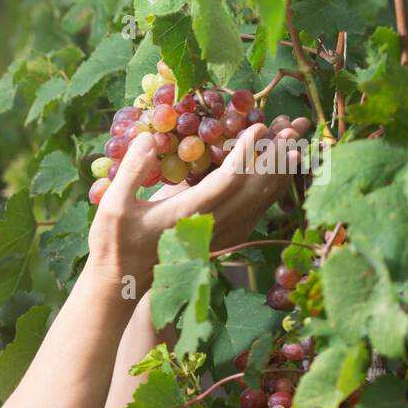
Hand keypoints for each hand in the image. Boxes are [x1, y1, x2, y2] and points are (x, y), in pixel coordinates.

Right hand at [86, 118, 311, 290]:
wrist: (123, 282)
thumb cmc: (114, 243)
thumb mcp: (112, 206)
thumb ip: (131, 172)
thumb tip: (148, 139)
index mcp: (187, 214)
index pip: (228, 180)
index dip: (246, 152)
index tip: (258, 126)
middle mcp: (212, 225)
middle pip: (256, 188)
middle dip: (276, 155)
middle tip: (292, 125)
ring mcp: (221, 234)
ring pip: (262, 200)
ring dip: (281, 169)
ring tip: (295, 141)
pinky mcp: (225, 237)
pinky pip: (258, 209)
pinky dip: (273, 186)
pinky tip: (281, 170)